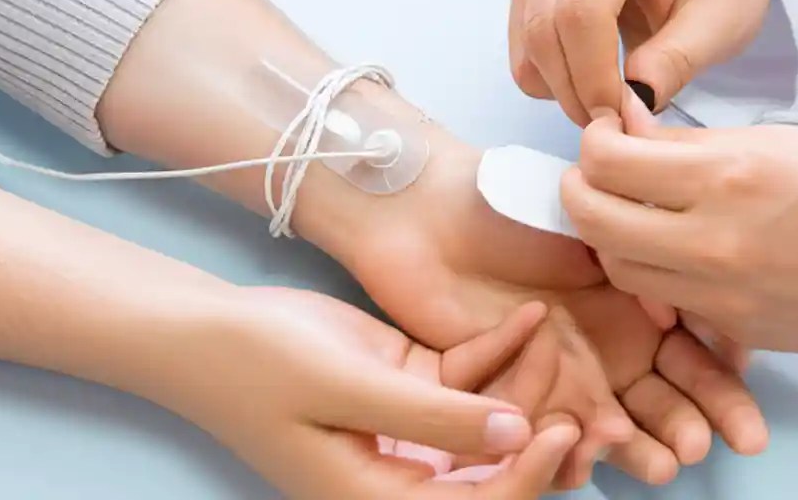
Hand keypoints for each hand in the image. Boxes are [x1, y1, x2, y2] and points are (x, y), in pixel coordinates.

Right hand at [155, 287, 579, 498]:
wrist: (211, 330)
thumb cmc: (261, 367)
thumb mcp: (346, 389)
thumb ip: (433, 418)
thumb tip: (515, 437)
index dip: (527, 479)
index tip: (564, 431)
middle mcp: (404, 473)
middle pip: (494, 467)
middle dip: (543, 430)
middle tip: (587, 385)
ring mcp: (411, 428)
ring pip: (489, 418)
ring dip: (525, 381)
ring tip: (554, 332)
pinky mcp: (411, 387)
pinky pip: (468, 377)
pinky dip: (496, 351)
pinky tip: (528, 318)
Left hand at [339, 137, 768, 487]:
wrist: (424, 215)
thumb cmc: (506, 204)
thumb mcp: (586, 220)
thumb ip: (634, 256)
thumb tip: (681, 298)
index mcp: (631, 304)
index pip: (689, 349)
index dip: (720, 377)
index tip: (746, 398)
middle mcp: (603, 348)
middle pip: (660, 397)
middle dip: (692, 421)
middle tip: (715, 444)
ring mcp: (558, 376)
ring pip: (611, 424)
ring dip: (643, 446)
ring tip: (673, 461)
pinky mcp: (508, 396)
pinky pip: (545, 433)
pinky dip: (573, 448)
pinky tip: (600, 454)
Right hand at [508, 0, 771, 124]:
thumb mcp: (720, 19)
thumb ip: (675, 62)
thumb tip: (631, 105)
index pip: (581, 9)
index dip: (595, 74)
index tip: (625, 115)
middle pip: (544, 29)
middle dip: (577, 90)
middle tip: (617, 121)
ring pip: (528, 47)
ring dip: (563, 90)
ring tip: (611, 100)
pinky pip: (523, 54)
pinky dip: (552, 82)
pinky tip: (592, 79)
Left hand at [561, 111, 797, 352]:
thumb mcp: (769, 142)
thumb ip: (684, 142)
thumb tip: (621, 122)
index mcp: (727, 176)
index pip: (607, 161)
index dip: (592, 144)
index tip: (605, 138)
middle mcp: (713, 239)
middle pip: (592, 220)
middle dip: (578, 191)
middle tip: (592, 178)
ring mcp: (720, 292)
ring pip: (617, 268)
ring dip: (606, 238)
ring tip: (628, 215)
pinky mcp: (730, 328)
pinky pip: (661, 301)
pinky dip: (649, 275)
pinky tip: (666, 253)